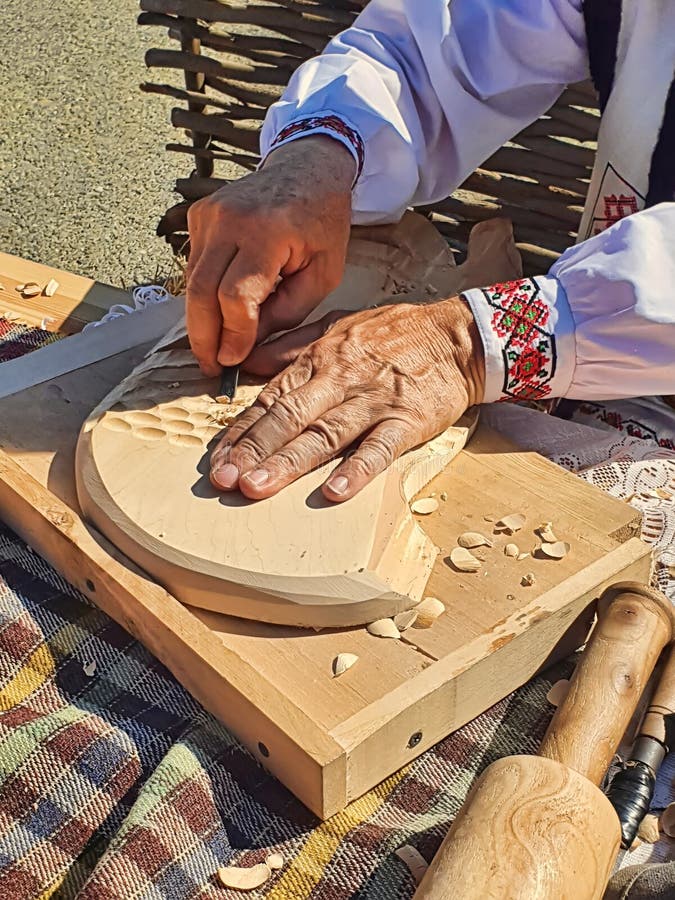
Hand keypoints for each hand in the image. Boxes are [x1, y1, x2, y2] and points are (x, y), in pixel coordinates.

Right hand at [185, 136, 354, 375]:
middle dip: (203, 337)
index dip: (232, 335)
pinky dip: (203, 294)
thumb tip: (246, 347)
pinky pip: (193, 266)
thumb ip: (286, 313)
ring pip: (191, 281)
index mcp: (267, 232)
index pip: (235, 296)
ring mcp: (209, 214)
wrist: (307, 168)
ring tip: (214, 346)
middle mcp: (229, 220)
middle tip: (210, 366)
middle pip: (200, 291)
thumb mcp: (323, 274)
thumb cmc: (322, 222)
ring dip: (200, 319)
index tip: (233, 360)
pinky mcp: (198, 215)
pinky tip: (219, 309)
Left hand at [209, 298, 484, 501]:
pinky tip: (334, 492)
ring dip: (289, 462)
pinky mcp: (408, 420)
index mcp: (320, 360)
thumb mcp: (338, 326)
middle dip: (253, 449)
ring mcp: (373, 401)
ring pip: (325, 433)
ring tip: (257, 487)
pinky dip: (357, 469)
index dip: (241, 430)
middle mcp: (340, 380)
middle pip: (289, 417)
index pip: (270, 398)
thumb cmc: (396, 334)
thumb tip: (249, 363)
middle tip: (224, 479)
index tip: (217, 459)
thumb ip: (292, 346)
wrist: (458, 336)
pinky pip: (380, 447)